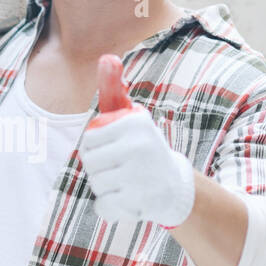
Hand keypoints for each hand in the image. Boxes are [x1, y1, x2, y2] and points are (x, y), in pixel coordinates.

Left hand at [78, 55, 194, 226]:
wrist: (176, 187)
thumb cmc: (145, 149)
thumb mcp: (133, 118)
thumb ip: (115, 91)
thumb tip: (107, 58)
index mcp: (136, 123)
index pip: (89, 139)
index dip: (94, 148)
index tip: (110, 150)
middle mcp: (139, 146)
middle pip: (89, 162)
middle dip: (98, 169)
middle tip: (118, 169)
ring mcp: (140, 175)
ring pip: (95, 184)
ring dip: (105, 187)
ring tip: (125, 183)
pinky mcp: (139, 201)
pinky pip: (103, 206)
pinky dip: (109, 207)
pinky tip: (126, 200)